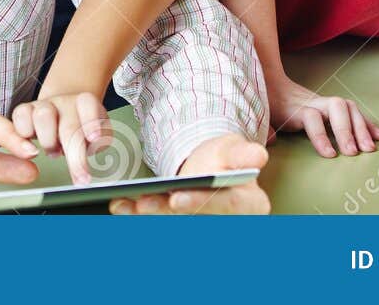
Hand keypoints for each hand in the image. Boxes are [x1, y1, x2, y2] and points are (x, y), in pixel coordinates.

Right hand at [11, 91, 108, 184]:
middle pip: (69, 126)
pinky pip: (20, 117)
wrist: (62, 113)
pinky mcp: (24, 111)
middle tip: (81, 178)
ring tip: (55, 152)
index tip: (94, 139)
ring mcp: (43, 105)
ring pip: (43, 117)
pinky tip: (31, 145)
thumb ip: (98, 143)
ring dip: (49, 142)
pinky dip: (24, 134)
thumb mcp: (95, 135)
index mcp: (84, 102)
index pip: (88, 104)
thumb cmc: (79, 128)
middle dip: (75, 157)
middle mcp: (63, 102)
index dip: (91, 121)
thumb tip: (95, 159)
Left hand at [109, 134, 269, 214]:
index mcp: (250, 205)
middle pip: (196, 220)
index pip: (227, 205)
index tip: (176, 199)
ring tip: (124, 203)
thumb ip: (242, 154)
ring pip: (175, 226)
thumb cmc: (226, 161)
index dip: (200, 203)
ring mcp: (204, 228)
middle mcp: (228, 224)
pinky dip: (138, 216)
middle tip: (142, 204)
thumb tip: (258, 156)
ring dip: (149, 217)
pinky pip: (161, 225)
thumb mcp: (234, 150)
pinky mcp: (181, 228)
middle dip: (166, 213)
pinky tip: (120, 206)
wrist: (212, 172)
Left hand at [268, 73, 378, 157]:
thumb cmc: (268, 103)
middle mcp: (315, 103)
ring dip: (363, 127)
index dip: (321, 135)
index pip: (311, 117)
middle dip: (348, 130)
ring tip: (371, 148)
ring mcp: (326, 103)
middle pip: (337, 108)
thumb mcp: (260, 114)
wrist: (273, 82)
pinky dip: (369, 124)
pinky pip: (355, 113)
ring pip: (349, 108)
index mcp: (296, 108)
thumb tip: (270, 140)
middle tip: (354, 153)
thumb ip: (263, 127)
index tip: (330, 155)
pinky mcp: (334, 107)